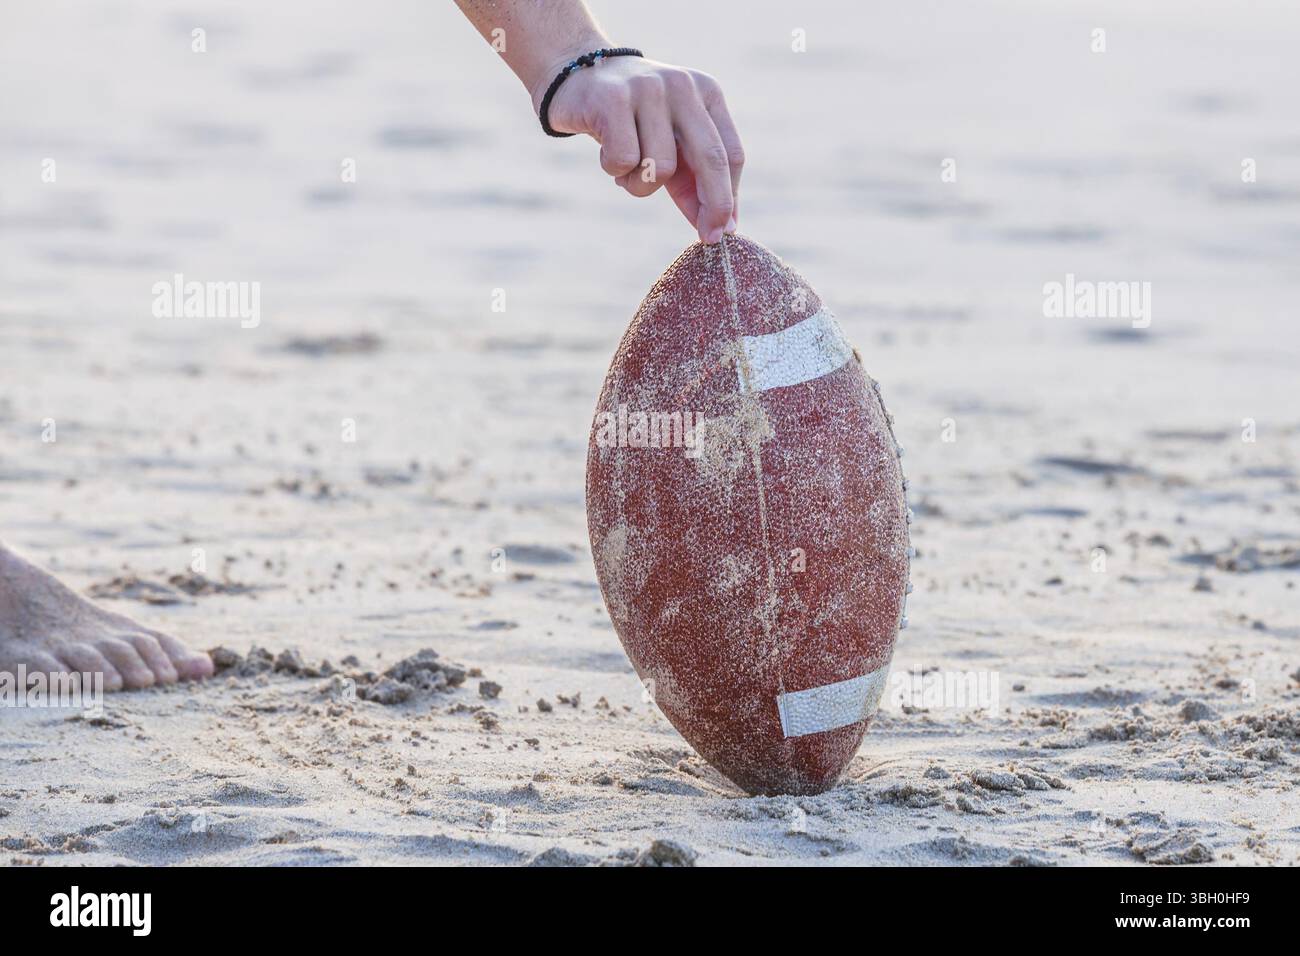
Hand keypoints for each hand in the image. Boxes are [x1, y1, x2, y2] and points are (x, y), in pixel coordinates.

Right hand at [534, 55, 743, 243]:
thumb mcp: (670, 144)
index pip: (730, 153)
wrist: (577, 75)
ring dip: (640, 185)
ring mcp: (649, 89)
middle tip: (709, 237)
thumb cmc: (632, 121)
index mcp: (707, 93)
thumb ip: (694, 180)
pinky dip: (615, 169)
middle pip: (711, 158)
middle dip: (713, 204)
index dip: (729, 197)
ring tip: (626, 169)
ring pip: (661, 168)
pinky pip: (624, 160)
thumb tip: (722, 227)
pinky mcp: (613, 99)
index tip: (723, 231)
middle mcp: (683, 86)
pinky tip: (606, 151)